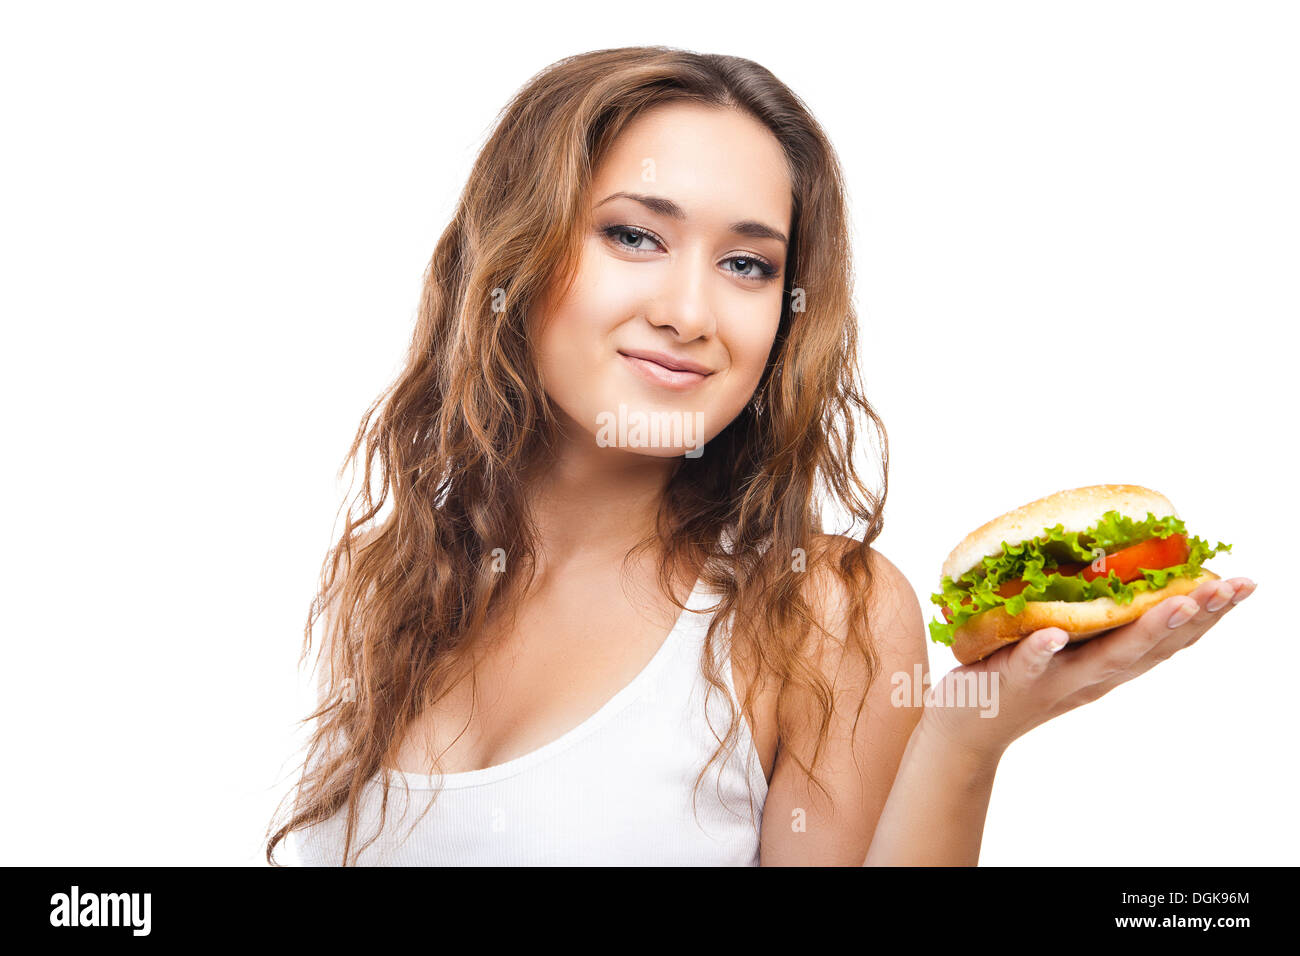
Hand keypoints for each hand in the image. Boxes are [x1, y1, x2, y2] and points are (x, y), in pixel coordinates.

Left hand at [920, 576, 1257, 762]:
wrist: (964, 731)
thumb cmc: (1015, 675)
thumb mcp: (1063, 643)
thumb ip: (1088, 614)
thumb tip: (1112, 559)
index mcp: (1107, 664)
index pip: (1168, 638)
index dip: (1207, 613)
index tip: (1241, 583)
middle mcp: (1091, 676)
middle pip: (1153, 647)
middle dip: (1197, 616)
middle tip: (1232, 587)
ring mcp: (1054, 682)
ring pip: (1107, 659)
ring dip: (1144, 632)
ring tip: (1178, 603)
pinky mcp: (1011, 682)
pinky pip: (1029, 667)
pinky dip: (1043, 652)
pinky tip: (1053, 636)